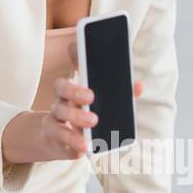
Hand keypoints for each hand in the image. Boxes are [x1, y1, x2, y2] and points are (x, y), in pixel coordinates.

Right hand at [3, 39, 143, 163]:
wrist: (58, 143)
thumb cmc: (85, 119)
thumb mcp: (104, 107)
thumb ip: (121, 95)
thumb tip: (138, 86)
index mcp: (75, 86)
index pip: (72, 65)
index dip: (74, 54)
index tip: (78, 46)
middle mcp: (62, 98)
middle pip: (61, 87)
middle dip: (74, 90)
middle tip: (91, 97)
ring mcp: (55, 117)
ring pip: (59, 112)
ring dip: (76, 117)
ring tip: (93, 122)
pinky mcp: (54, 137)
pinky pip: (60, 137)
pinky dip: (72, 141)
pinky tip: (84, 146)